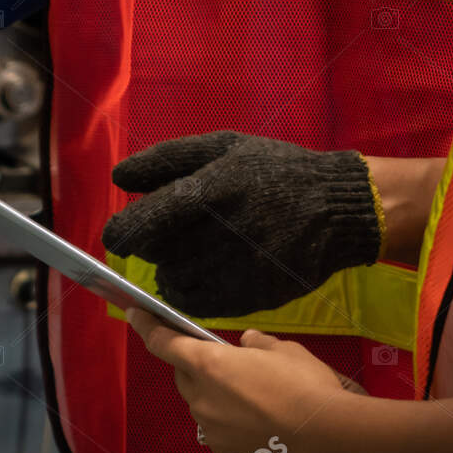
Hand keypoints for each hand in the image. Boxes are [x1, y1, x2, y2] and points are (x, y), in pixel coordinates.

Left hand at [102, 132, 381, 317]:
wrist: (337, 208)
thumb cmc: (274, 171)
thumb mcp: (224, 147)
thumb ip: (168, 159)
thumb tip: (119, 177)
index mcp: (211, 190)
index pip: (148, 221)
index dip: (124, 232)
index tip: (116, 238)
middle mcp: (221, 233)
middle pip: (159, 255)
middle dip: (152, 248)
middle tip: (164, 238)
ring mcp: (238, 269)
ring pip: (176, 283)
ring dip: (170, 272)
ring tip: (187, 255)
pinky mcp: (252, 297)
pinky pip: (201, 305)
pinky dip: (190, 294)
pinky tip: (201, 276)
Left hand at [127, 310, 357, 452]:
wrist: (327, 442)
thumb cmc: (305, 389)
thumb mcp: (286, 352)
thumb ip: (260, 345)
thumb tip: (248, 343)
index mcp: (209, 364)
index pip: (163, 342)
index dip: (146, 327)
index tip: (135, 316)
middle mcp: (201, 399)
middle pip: (185, 377)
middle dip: (196, 367)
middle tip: (226, 365)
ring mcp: (212, 431)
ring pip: (203, 407)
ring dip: (217, 399)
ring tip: (254, 399)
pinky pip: (220, 432)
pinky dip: (231, 424)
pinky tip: (261, 425)